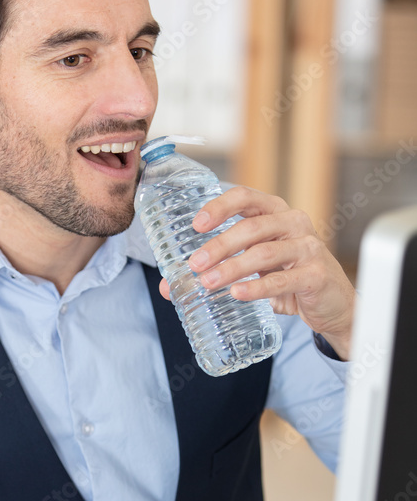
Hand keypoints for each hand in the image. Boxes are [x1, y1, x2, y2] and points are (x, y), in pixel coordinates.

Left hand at [158, 186, 355, 359]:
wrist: (332, 303)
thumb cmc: (288, 278)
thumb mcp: (253, 269)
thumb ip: (219, 270)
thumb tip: (168, 287)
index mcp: (275, 213)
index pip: (245, 197)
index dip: (219, 207)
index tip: (195, 225)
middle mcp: (293, 223)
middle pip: (251, 226)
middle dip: (219, 244)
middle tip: (194, 264)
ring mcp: (308, 247)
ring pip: (264, 253)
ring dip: (232, 268)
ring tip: (207, 283)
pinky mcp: (316, 275)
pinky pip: (283, 280)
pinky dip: (256, 287)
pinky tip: (237, 294)